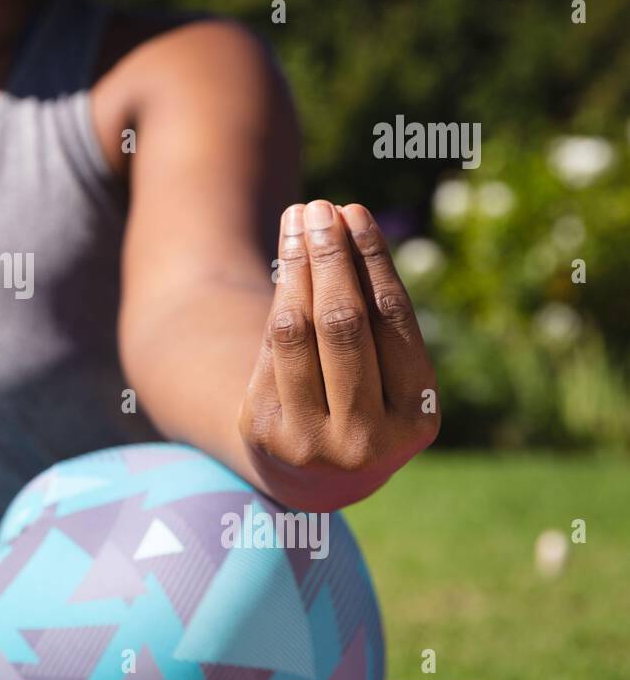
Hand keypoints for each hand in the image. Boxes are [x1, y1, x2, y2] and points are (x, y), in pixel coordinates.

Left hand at [237, 199, 440, 510]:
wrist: (312, 473)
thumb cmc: (363, 403)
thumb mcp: (388, 376)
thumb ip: (375, 317)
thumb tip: (344, 223)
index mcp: (416, 420)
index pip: (392, 321)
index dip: (371, 261)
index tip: (355, 212)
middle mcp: (366, 439)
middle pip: (344, 324)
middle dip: (330, 258)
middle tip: (320, 206)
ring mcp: (310, 441)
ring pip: (298, 331)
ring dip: (296, 266)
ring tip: (297, 219)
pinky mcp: (263, 432)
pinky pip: (270, 348)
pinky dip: (279, 296)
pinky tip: (285, 259)